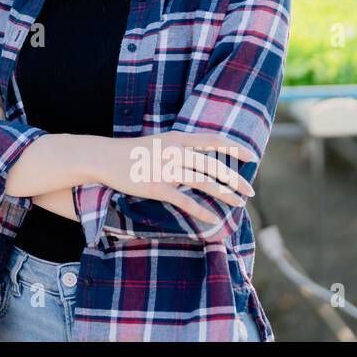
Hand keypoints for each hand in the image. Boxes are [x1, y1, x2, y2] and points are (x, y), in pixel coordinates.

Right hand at [98, 131, 257, 224]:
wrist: (104, 157)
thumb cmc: (132, 151)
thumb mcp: (159, 142)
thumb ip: (179, 147)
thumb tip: (200, 158)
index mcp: (177, 138)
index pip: (213, 139)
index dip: (234, 147)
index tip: (252, 156)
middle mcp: (174, 151)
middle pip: (213, 165)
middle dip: (235, 178)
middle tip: (250, 190)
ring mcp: (165, 169)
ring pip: (203, 182)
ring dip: (224, 194)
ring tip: (239, 204)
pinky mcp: (156, 187)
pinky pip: (183, 201)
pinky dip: (200, 210)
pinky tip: (213, 218)